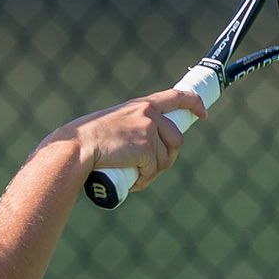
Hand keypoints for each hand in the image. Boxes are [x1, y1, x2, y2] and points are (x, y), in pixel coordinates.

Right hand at [67, 84, 208, 191]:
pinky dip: (145, 179)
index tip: (202, 112)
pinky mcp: (146, 148)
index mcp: (140, 105)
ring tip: (135, 175)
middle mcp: (148, 113)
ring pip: (167, 158)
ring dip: (154, 171)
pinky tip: (133, 181)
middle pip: (177, 138)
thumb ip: (129, 128)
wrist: (76, 147)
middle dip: (167, 157)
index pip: (176, 97)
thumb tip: (139, 148)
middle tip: (149, 168)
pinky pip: (155, 169)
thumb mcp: (112, 124)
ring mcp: (148, 130)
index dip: (193, 104)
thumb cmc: (85, 141)